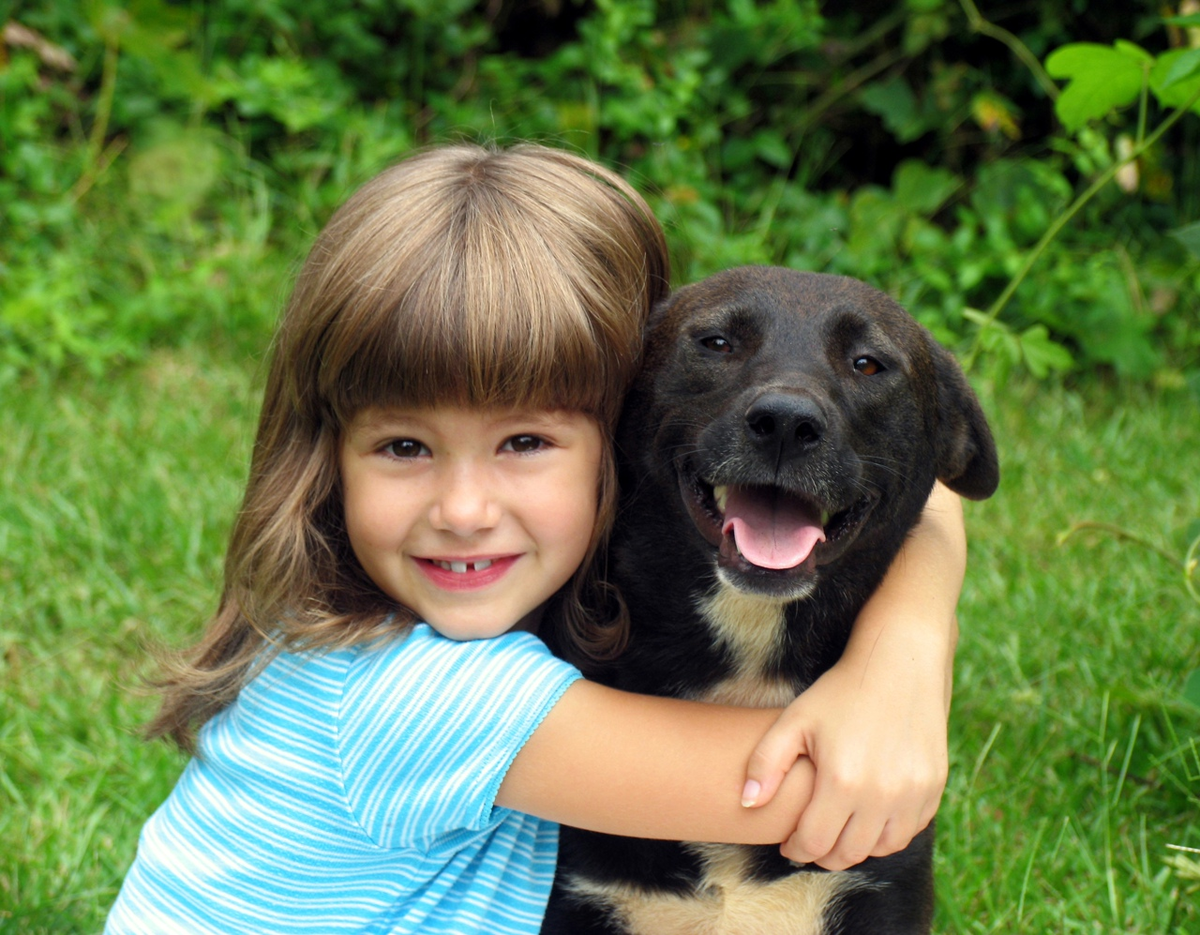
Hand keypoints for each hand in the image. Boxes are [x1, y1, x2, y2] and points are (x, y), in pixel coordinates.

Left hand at [741, 621, 952, 870]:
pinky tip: (869, 818)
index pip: (815, 843)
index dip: (796, 849)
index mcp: (842, 781)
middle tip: (811, 841)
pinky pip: (909, 829)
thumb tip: (748, 803)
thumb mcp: (795, 719)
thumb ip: (765, 762)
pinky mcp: (934, 787)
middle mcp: (881, 795)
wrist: (900, 663)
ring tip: (839, 832)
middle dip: (824, 853)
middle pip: (848, 853)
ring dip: (857, 848)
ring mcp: (912, 793)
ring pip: (881, 848)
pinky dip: (888, 833)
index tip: (787, 843)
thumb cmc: (840, 691)